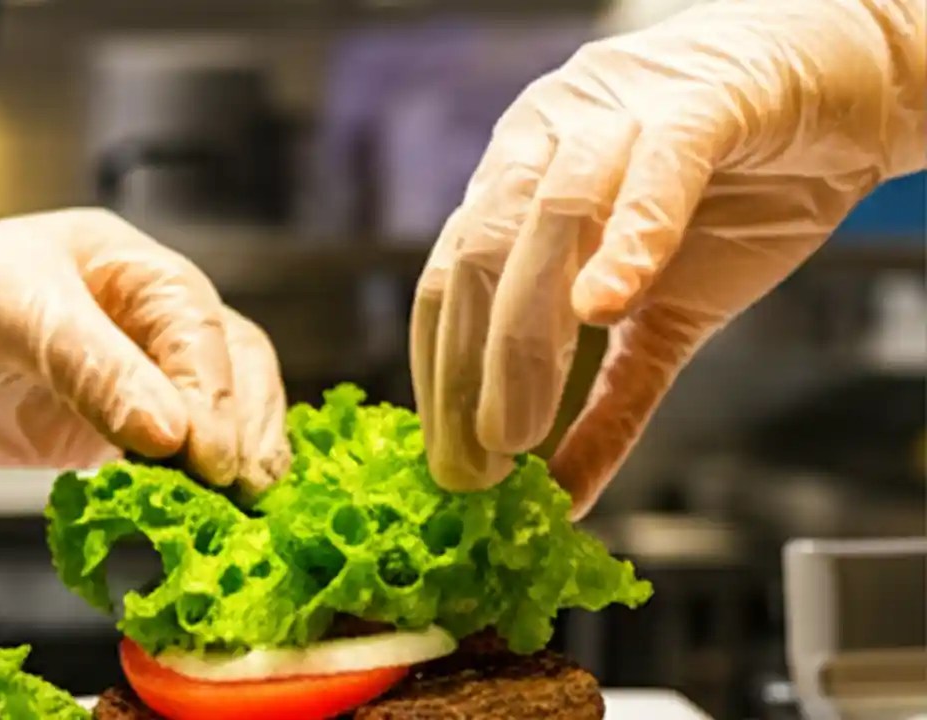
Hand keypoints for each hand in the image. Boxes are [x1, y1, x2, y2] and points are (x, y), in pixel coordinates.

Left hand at [0, 210, 290, 492]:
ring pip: (216, 409)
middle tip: (238, 484)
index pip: (194, 321)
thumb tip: (173, 430)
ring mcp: (126, 376)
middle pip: (228, 363)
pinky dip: (194, 483)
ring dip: (236, 453)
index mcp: (122, 263)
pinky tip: (209, 512)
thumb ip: (86, 363)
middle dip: (241, 422)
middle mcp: (137, 316)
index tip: (205, 450)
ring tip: (242, 505)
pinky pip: (170, 455)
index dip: (209, 386)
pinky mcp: (103, 431)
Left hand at [411, 0, 923, 512]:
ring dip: (522, 336)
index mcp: (511, 190)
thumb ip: (609, 406)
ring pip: (546, 220)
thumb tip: (564, 497)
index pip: (445, 288)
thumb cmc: (725, 203)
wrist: (828, 101)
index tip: (452, 464)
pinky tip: (605, 305)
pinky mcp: (696, 107)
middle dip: (466, 376)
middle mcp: (541, 147)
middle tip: (477, 465)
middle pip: (478, 261)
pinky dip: (627, 238)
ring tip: (515, 430)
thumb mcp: (657, 323)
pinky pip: (651, 170)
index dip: (440, 380)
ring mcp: (612, 120)